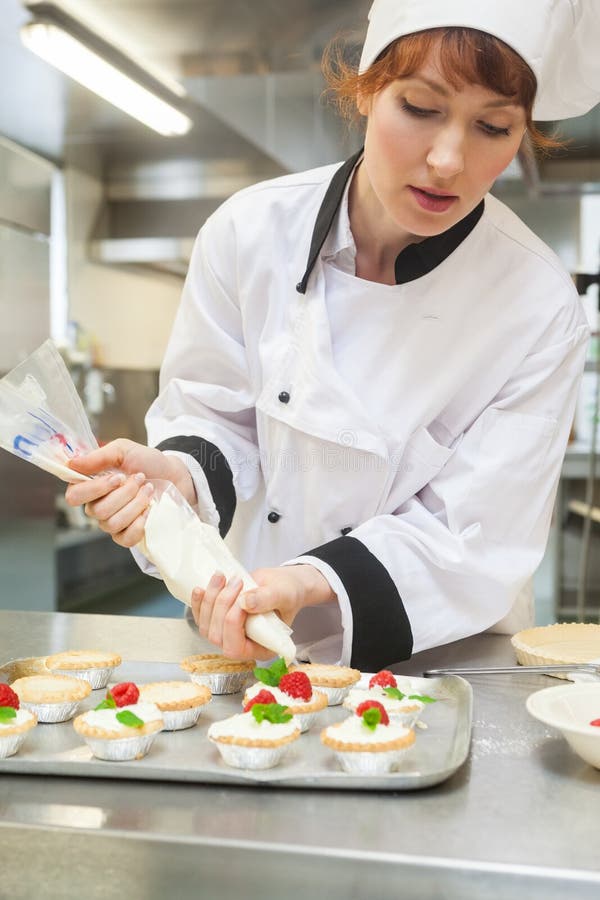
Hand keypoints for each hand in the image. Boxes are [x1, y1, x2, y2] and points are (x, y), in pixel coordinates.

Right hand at [64, 438, 195, 547]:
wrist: (174, 475)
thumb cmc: (147, 462)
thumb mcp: (123, 450)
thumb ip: (98, 456)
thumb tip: (72, 463)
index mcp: (91, 485)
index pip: (74, 496)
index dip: (94, 489)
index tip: (117, 478)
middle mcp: (97, 506)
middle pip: (96, 511)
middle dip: (124, 494)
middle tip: (139, 479)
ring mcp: (111, 522)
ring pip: (112, 523)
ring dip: (135, 504)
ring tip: (148, 490)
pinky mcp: (128, 535)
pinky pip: (125, 538)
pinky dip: (140, 523)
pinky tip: (148, 510)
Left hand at [191, 565, 335, 659]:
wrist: (281, 584)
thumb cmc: (288, 592)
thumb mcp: (284, 594)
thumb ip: (267, 599)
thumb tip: (245, 603)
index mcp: (262, 648)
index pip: (236, 648)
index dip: (233, 623)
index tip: (243, 597)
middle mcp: (243, 646)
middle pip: (217, 636)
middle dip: (221, 605)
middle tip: (236, 580)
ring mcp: (227, 634)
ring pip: (205, 626)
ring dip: (210, 600)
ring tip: (222, 576)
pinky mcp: (218, 621)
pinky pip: (200, 617)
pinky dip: (198, 603)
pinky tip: (201, 588)